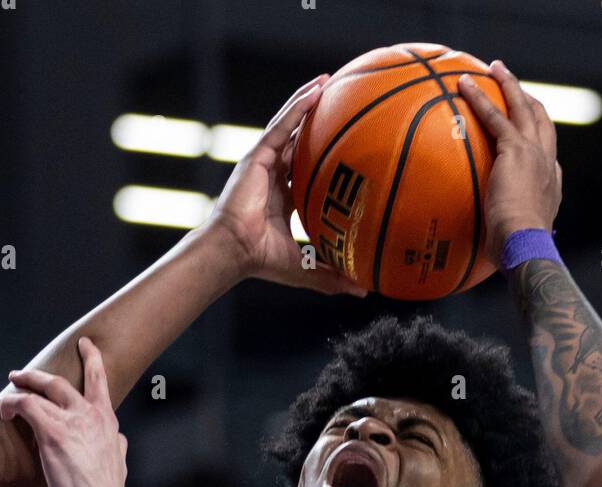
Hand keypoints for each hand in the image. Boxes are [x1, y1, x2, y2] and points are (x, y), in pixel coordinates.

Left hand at [0, 338, 126, 486]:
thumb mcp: (121, 460)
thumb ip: (118, 445)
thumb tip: (119, 440)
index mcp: (106, 420)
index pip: (99, 381)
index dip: (92, 359)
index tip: (85, 345)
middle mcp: (89, 413)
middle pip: (59, 381)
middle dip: (35, 375)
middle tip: (19, 375)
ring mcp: (70, 420)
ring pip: (38, 389)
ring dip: (16, 389)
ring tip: (1, 397)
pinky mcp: (52, 431)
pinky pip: (24, 404)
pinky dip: (8, 403)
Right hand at [205, 75, 365, 296]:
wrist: (235, 251)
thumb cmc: (263, 261)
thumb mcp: (306, 267)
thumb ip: (334, 275)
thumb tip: (366, 290)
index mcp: (283, 198)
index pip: (305, 171)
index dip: (321, 157)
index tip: (344, 148)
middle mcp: (274, 175)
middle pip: (298, 141)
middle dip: (315, 121)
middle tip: (338, 103)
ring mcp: (264, 162)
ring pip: (289, 124)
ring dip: (307, 102)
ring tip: (328, 81)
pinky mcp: (257, 154)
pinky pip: (282, 125)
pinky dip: (298, 107)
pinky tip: (316, 90)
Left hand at [458, 60, 561, 263]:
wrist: (526, 245)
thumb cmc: (519, 253)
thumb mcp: (516, 242)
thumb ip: (507, 237)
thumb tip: (493, 255)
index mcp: (552, 186)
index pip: (548, 157)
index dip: (538, 141)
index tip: (528, 135)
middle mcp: (548, 165)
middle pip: (542, 122)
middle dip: (530, 101)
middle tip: (514, 86)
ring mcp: (535, 154)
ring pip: (524, 108)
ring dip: (509, 85)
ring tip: (495, 68)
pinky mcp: (516, 150)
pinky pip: (495, 116)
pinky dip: (480, 97)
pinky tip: (464, 84)